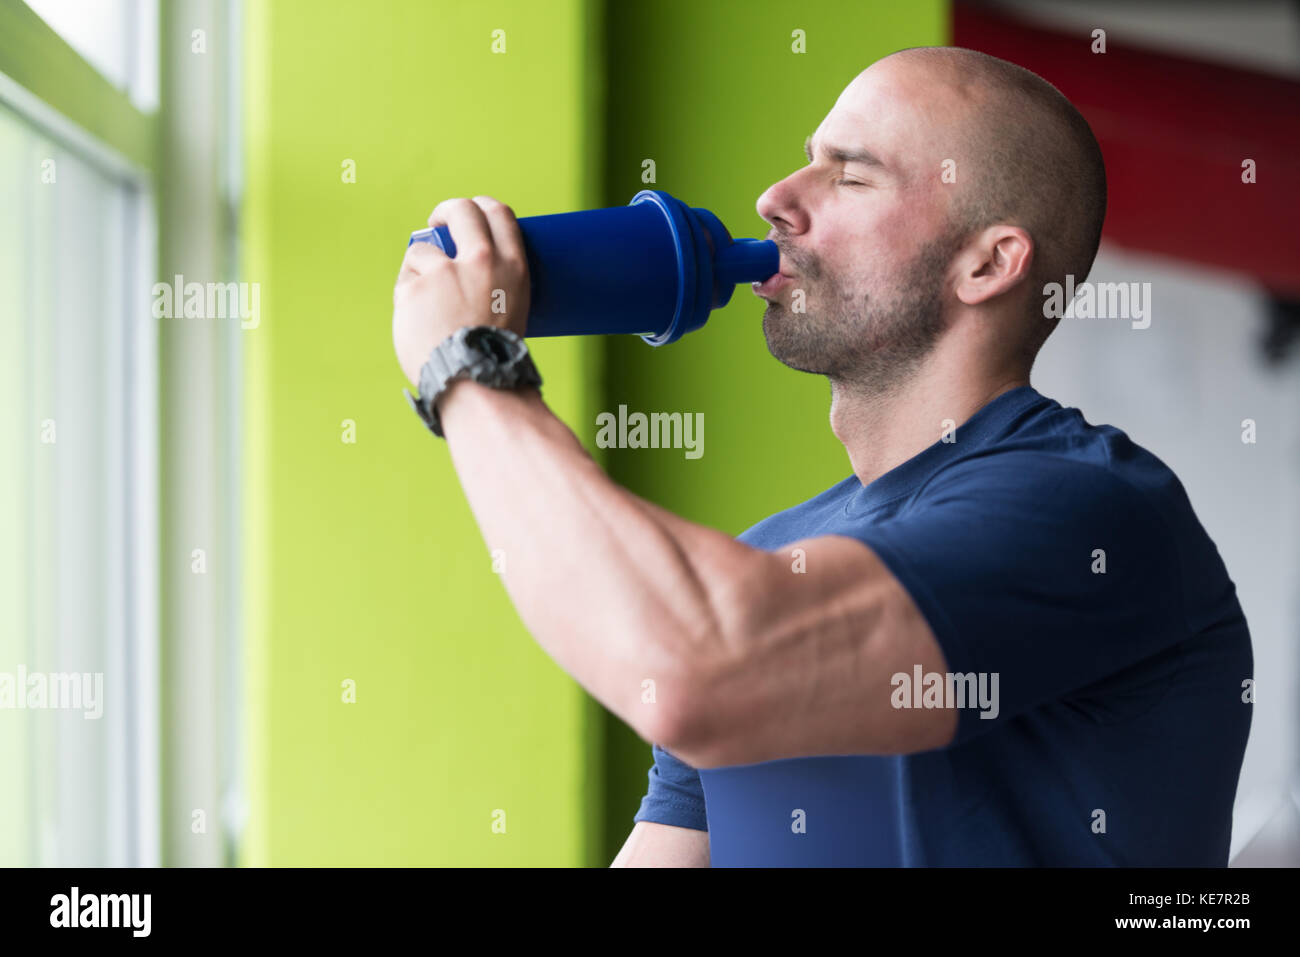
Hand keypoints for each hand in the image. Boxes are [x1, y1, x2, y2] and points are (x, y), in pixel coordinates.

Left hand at [392, 196, 529, 385]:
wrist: (475, 385)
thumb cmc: (494, 360)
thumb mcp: (512, 310)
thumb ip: (493, 284)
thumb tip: (460, 265)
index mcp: (512, 267)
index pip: (497, 212)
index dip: (480, 206)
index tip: (469, 214)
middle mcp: (481, 261)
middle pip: (460, 210)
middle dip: (445, 212)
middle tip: (437, 226)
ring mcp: (446, 273)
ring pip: (422, 250)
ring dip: (421, 269)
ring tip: (429, 306)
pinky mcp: (415, 288)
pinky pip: (405, 280)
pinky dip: (408, 296)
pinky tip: (418, 321)